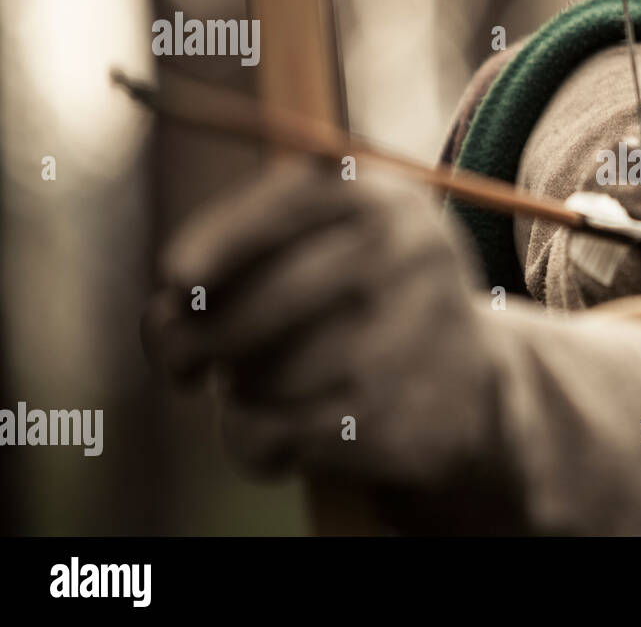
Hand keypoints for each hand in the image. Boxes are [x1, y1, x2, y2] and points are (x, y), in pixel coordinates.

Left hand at [140, 159, 503, 490]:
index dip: (223, 238)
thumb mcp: (329, 256)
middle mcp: (415, 258)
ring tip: (257, 392)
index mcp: (391, 203)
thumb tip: (163, 322)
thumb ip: (243, 264)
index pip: (294, 204)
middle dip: (197, 336)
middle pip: (270, 298)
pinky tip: (281, 441)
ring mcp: (421, 339)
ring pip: (267, 375)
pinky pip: (288, 435)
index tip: (174, 277)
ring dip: (237, 393)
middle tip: (179, 364)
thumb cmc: (367, 312)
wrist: (472, 389)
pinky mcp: (410, 417)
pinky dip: (259, 443)